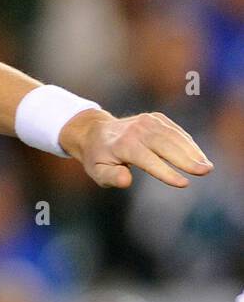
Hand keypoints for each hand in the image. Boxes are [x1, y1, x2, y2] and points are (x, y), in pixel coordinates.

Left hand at [60, 110, 212, 188]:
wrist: (95, 132)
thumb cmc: (99, 157)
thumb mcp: (97, 172)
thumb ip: (111, 177)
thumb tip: (126, 180)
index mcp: (122, 145)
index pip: (148, 160)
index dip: (166, 172)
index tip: (184, 183)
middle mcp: (135, 130)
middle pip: (165, 146)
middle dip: (186, 159)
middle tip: (205, 171)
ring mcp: (147, 121)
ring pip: (174, 137)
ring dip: (192, 151)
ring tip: (207, 167)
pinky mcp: (156, 118)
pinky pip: (175, 131)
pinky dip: (188, 143)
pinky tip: (198, 156)